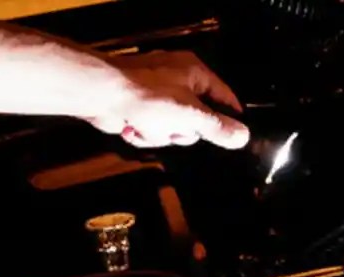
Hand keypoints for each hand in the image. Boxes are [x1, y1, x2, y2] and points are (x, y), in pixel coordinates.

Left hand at [83, 50, 249, 149]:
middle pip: (197, 119)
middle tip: (174, 128)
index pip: (224, 97)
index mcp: (194, 73)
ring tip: (147, 126)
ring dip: (160, 134)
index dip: (230, 117)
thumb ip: (218, 127)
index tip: (235, 135)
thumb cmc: (146, 97)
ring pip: (173, 128)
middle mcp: (177, 80)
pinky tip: (133, 127)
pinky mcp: (139, 107)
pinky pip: (153, 129)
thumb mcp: (190, 115)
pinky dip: (143, 133)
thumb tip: (242, 136)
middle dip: (182, 131)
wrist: (100, 95)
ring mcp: (156, 94)